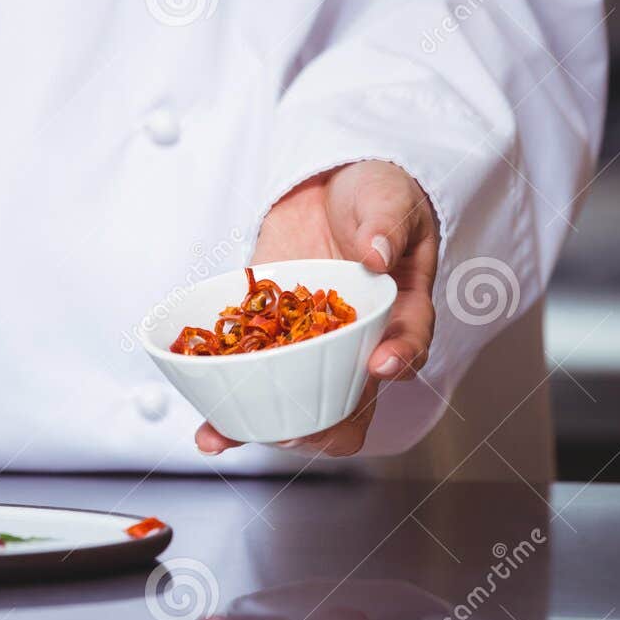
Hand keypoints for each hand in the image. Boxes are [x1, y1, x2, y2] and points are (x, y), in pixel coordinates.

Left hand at [195, 160, 439, 457]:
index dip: (400, 358)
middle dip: (330, 424)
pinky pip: (257, 383)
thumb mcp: (387, 197)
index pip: (410, 342)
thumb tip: (377, 253)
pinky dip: (233, 411)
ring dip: (274, 427)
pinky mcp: (272, 342)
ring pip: (305, 405)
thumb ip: (385, 222)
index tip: (380, 365)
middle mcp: (359, 342)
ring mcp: (314, 347)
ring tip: (234, 431)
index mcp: (401, 310)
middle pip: (356, 402)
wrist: (326, 188)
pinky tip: (209, 431)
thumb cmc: (373, 196)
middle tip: (300, 429)